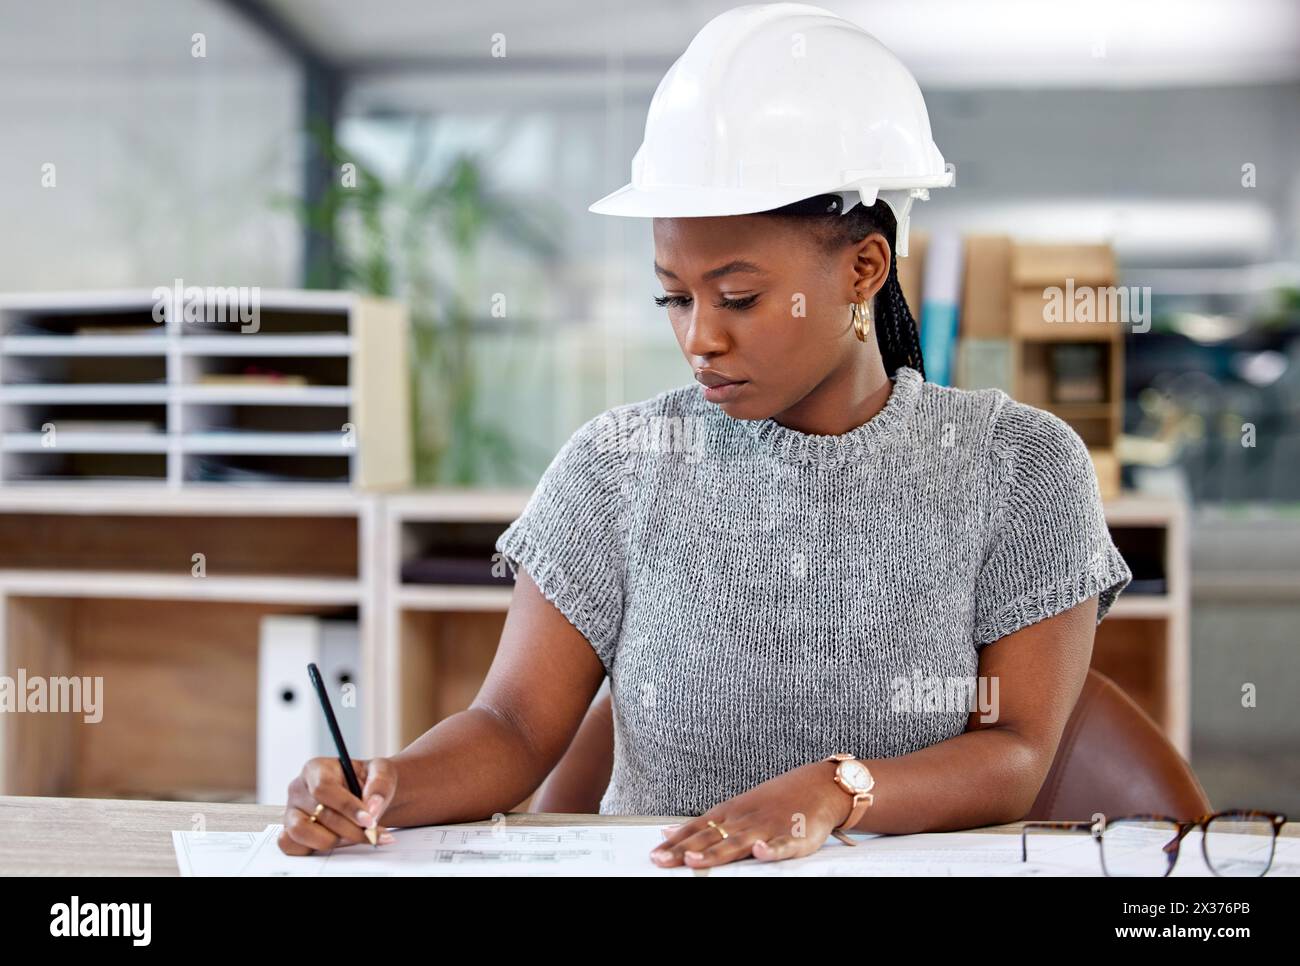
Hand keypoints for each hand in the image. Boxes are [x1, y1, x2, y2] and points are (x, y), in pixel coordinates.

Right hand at [278, 757, 398, 854]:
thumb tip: (371, 808)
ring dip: (333, 840)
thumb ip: (380, 785)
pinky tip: (338, 843)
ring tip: (355, 836)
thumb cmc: (369, 780)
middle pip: (318, 814)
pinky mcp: (291, 832)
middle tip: (373, 835)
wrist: (367, 796)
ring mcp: (292, 812)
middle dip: (350, 829)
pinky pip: (292, 847)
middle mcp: (299, 789)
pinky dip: (315, 849)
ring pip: (301, 832)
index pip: (323, 788)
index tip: (369, 820)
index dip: (347, 806)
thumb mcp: (382, 771)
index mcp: (316, 768)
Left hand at [650, 761, 850, 867]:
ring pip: (738, 843)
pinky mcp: (794, 837)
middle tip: (662, 861)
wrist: (815, 786)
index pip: (695, 830)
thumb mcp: (733, 809)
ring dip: (716, 852)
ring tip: (695, 861)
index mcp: (728, 815)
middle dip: (685, 851)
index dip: (674, 844)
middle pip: (710, 838)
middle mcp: (743, 821)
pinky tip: (760, 853)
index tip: (654, 856)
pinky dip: (772, 850)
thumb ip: (702, 825)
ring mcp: (767, 828)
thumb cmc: (772, 802)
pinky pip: (782, 845)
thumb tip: (666, 832)